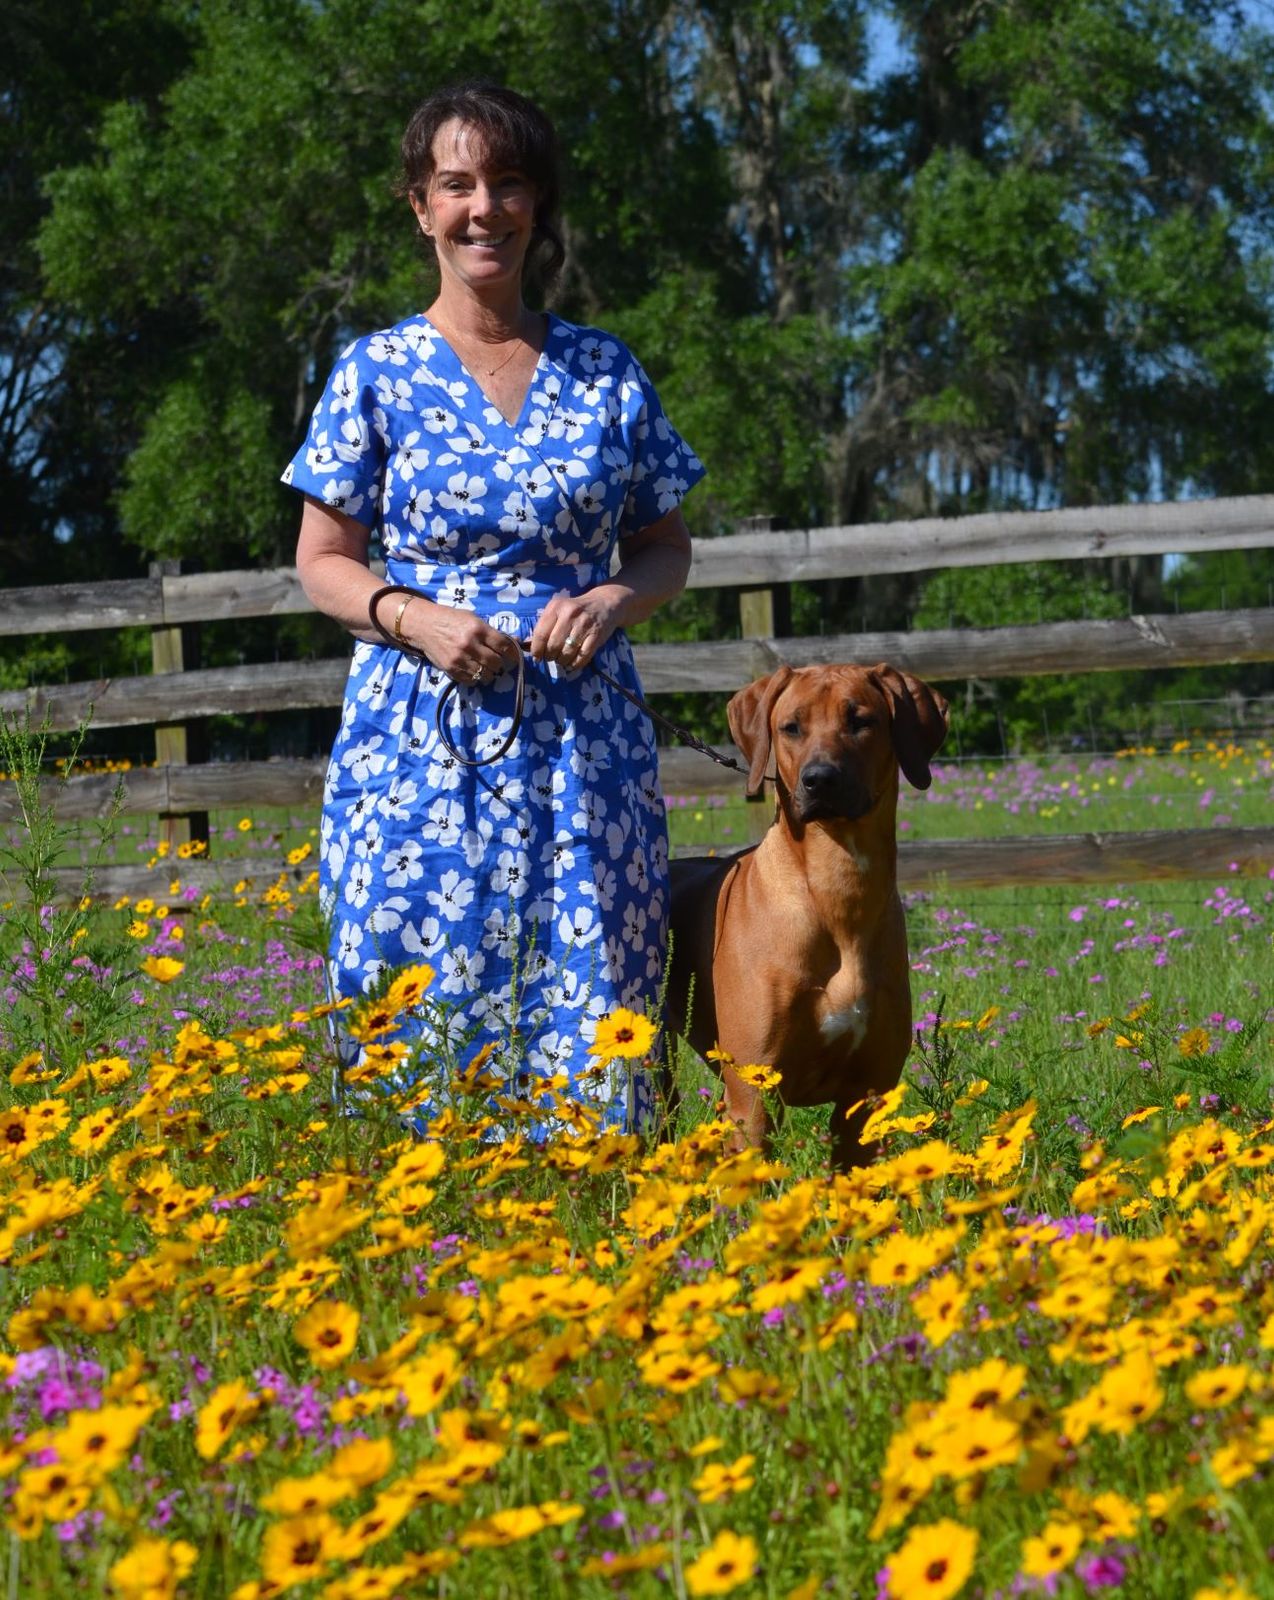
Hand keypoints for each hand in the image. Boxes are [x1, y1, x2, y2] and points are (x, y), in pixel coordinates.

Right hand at [398, 596, 521, 685]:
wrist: (423, 625)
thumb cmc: (451, 619)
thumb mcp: (473, 619)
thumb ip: (492, 631)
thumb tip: (515, 642)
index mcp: (478, 629)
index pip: (504, 646)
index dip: (512, 653)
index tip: (513, 656)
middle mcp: (470, 644)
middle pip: (496, 663)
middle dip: (499, 663)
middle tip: (496, 660)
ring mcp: (460, 658)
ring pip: (485, 675)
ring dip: (488, 672)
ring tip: (484, 666)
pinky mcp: (451, 669)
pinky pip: (471, 680)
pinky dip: (475, 677)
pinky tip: (472, 669)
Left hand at [528, 588, 621, 671]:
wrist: (604, 603)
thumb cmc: (575, 610)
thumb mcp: (557, 612)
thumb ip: (543, 627)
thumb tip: (525, 646)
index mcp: (556, 607)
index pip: (540, 634)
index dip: (536, 650)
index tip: (537, 657)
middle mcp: (570, 614)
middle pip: (553, 645)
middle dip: (550, 657)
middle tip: (551, 658)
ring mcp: (584, 625)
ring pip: (567, 653)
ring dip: (562, 661)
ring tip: (562, 660)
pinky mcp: (597, 635)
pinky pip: (583, 656)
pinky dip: (575, 664)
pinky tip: (573, 663)